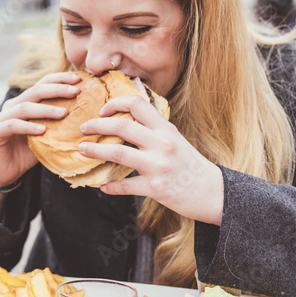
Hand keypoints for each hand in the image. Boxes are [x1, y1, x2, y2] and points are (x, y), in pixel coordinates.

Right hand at [0, 72, 81, 188]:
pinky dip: (28, 126)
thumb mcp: (47, 136)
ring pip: (25, 108)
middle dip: (56, 89)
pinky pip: (13, 125)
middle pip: (35, 91)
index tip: (79, 80)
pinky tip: (42, 129)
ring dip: (46, 109)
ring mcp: (1, 118)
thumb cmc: (28, 153)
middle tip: (75, 92)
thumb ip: (58, 124)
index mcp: (23, 103)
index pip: (42, 84)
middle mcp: (11, 107)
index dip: (59, 79)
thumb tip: (87, 117)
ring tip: (64, 113)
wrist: (6, 173)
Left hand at [78, 94, 223, 224]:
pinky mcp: (156, 187)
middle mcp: (162, 144)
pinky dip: (111, 186)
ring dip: (96, 151)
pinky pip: (126, 186)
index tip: (102, 110)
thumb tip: (124, 122)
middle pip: (122, 127)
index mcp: (165, 129)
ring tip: (82, 150)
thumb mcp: (174, 140)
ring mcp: (158, 166)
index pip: (138, 104)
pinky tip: (102, 186)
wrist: (213, 193)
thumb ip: (153, 130)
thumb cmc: (190, 165)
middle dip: (97, 125)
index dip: (116, 103)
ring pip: (118, 154)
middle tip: (83, 128)